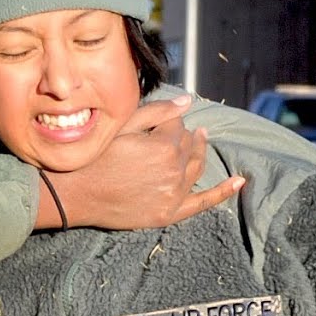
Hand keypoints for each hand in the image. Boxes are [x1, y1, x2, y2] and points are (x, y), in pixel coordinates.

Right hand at [41, 94, 244, 229]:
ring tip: (200, 141)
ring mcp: (174, 195)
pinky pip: (202, 203)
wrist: (76, 195)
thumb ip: (156, 112)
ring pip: (197, 168)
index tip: (156, 120)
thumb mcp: (121, 126)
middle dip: (182, 135)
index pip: (176, 125)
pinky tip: (239, 181)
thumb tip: (188, 101)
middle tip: (178, 129)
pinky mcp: (169, 214)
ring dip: (200, 153)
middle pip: (187, 146)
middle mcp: (174, 171)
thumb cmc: (93, 157)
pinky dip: (222, 192)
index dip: (167, 120)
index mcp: (164, 146)